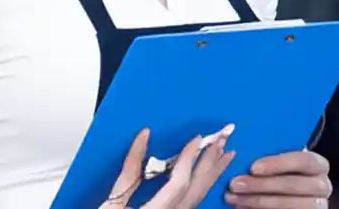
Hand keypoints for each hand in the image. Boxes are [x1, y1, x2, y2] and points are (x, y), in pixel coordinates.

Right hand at [102, 127, 235, 208]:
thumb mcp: (112, 203)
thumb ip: (129, 170)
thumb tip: (144, 137)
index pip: (179, 183)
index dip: (189, 159)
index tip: (197, 139)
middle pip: (197, 189)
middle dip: (211, 162)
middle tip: (223, 139)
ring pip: (200, 197)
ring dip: (212, 173)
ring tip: (226, 154)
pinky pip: (195, 202)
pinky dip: (204, 185)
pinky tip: (210, 175)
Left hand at [225, 150, 332, 207]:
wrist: (285, 195)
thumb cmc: (280, 174)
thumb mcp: (278, 163)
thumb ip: (268, 155)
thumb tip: (239, 142)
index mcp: (318, 165)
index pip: (305, 160)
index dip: (279, 163)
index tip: (253, 167)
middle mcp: (322, 185)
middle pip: (295, 184)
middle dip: (263, 185)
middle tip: (236, 184)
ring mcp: (316, 205)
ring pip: (290, 205)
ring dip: (258, 201)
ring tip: (234, 198)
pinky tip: (244, 208)